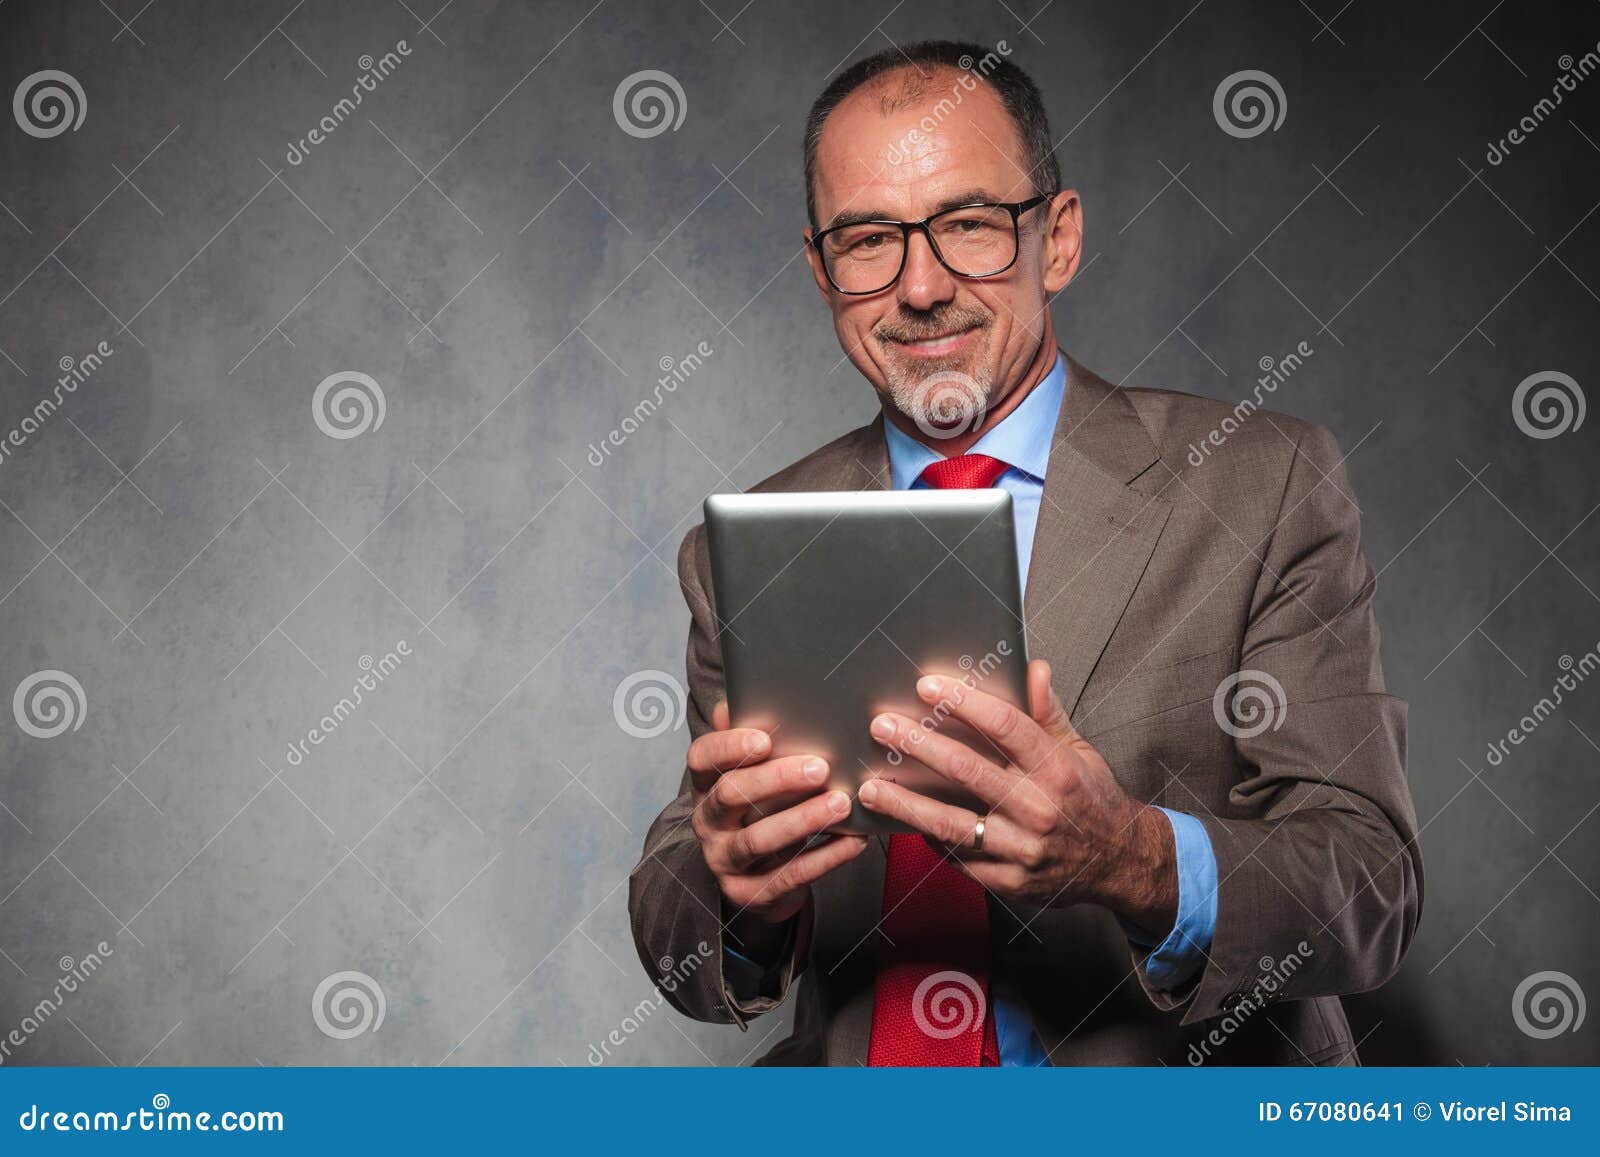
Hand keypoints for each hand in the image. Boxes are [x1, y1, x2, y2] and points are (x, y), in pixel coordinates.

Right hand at [688, 701, 867, 951]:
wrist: (758, 877)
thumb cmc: (763, 809)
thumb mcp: (755, 774)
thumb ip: (751, 738)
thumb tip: (738, 699)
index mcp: (706, 784)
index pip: (701, 759)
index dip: (728, 747)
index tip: (764, 739)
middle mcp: (708, 821)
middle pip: (732, 795)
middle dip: (776, 780)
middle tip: (820, 767)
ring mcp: (725, 860)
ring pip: (758, 839)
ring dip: (803, 819)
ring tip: (841, 803)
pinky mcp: (750, 893)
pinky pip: (788, 876)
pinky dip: (824, 858)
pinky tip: (854, 841)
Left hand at [857, 660, 1176, 935]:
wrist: (1120, 863)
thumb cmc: (1091, 798)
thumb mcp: (1078, 751)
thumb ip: (1048, 712)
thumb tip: (1032, 668)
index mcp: (1056, 769)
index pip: (1005, 726)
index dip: (963, 703)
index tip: (926, 686)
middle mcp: (1038, 809)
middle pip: (967, 770)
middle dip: (918, 745)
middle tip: (882, 727)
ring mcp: (1022, 849)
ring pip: (952, 823)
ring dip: (904, 804)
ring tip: (869, 788)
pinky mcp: (1009, 882)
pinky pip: (959, 858)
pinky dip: (928, 840)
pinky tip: (900, 824)